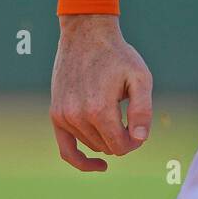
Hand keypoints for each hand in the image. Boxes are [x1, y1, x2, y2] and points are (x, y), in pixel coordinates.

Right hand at [49, 15, 153, 171]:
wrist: (86, 34)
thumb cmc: (117, 55)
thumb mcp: (140, 78)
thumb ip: (142, 110)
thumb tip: (139, 139)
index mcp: (99, 109)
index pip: (121, 146)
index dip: (135, 141)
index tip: (141, 127)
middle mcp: (77, 116)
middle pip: (107, 147)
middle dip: (122, 139)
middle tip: (131, 118)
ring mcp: (63, 116)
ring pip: (91, 145)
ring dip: (106, 136)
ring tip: (115, 111)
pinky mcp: (55, 114)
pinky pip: (65, 149)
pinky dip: (80, 160)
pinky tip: (99, 164)